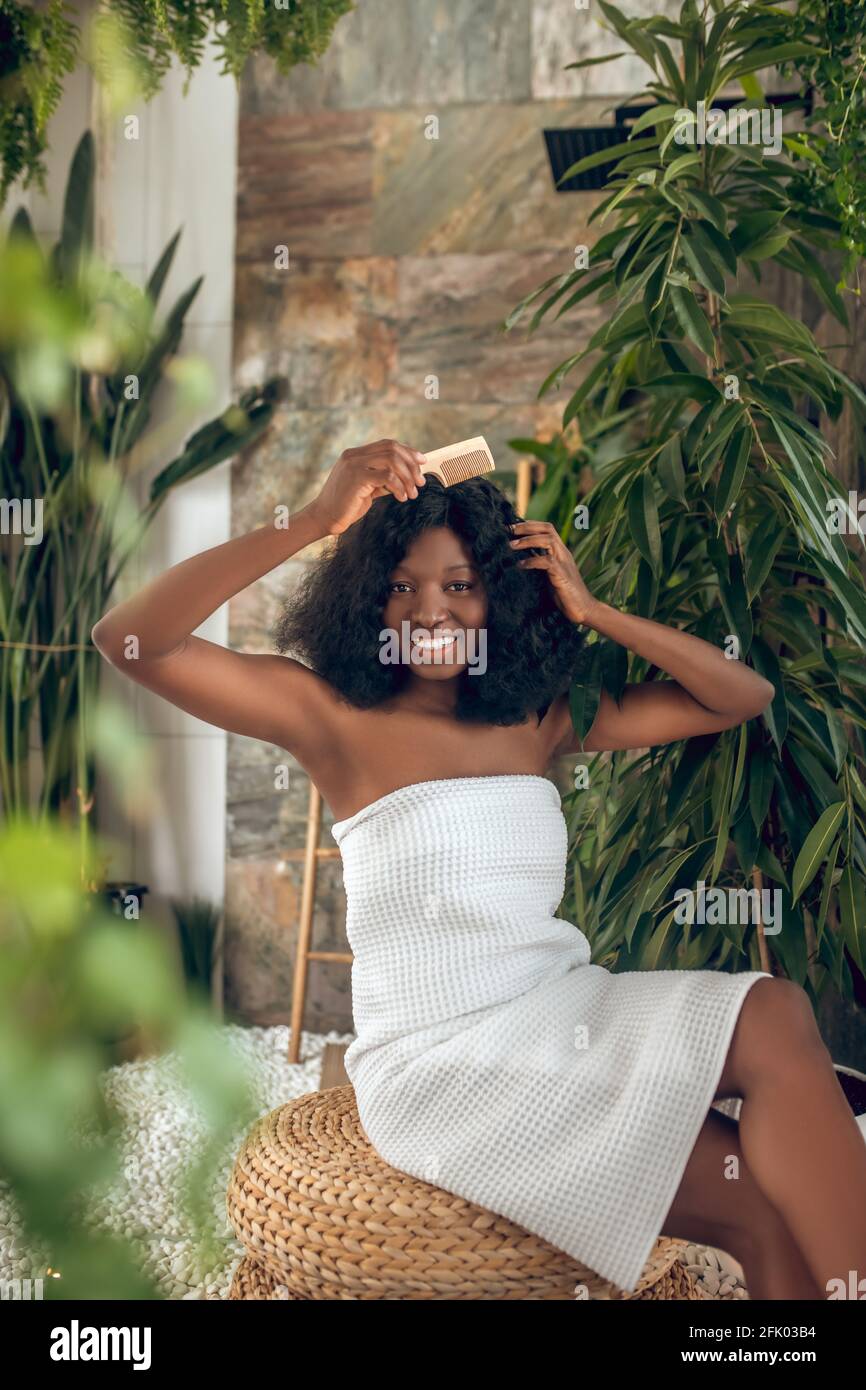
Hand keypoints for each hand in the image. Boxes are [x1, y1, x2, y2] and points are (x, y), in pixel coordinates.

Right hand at [308, 439, 426, 535]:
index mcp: (355, 455)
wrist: (324, 517)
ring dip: (407, 477)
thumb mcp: (368, 489)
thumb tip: (407, 477)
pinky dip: (399, 486)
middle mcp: (354, 456)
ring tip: (412, 492)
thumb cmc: (346, 506)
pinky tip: (401, 497)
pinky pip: (387, 476)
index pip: (387, 445)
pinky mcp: (357, 477)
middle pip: (392, 449)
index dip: (407, 451)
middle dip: (411, 465)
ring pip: (392, 460)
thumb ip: (383, 480)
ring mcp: (354, 464)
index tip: (422, 461)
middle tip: (420, 481)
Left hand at [509, 520, 599, 625]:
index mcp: (560, 552)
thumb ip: (539, 565)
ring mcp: (564, 563)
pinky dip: (532, 561)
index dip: (529, 524)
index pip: (546, 529)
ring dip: (528, 540)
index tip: (511, 527)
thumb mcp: (549, 575)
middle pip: (547, 529)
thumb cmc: (565, 594)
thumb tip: (519, 560)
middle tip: (508, 529)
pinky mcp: (562, 575)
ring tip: (511, 545)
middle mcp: (563, 553)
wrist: (584, 609)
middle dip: (526, 527)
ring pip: (548, 540)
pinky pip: (547, 561)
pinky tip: (520, 565)